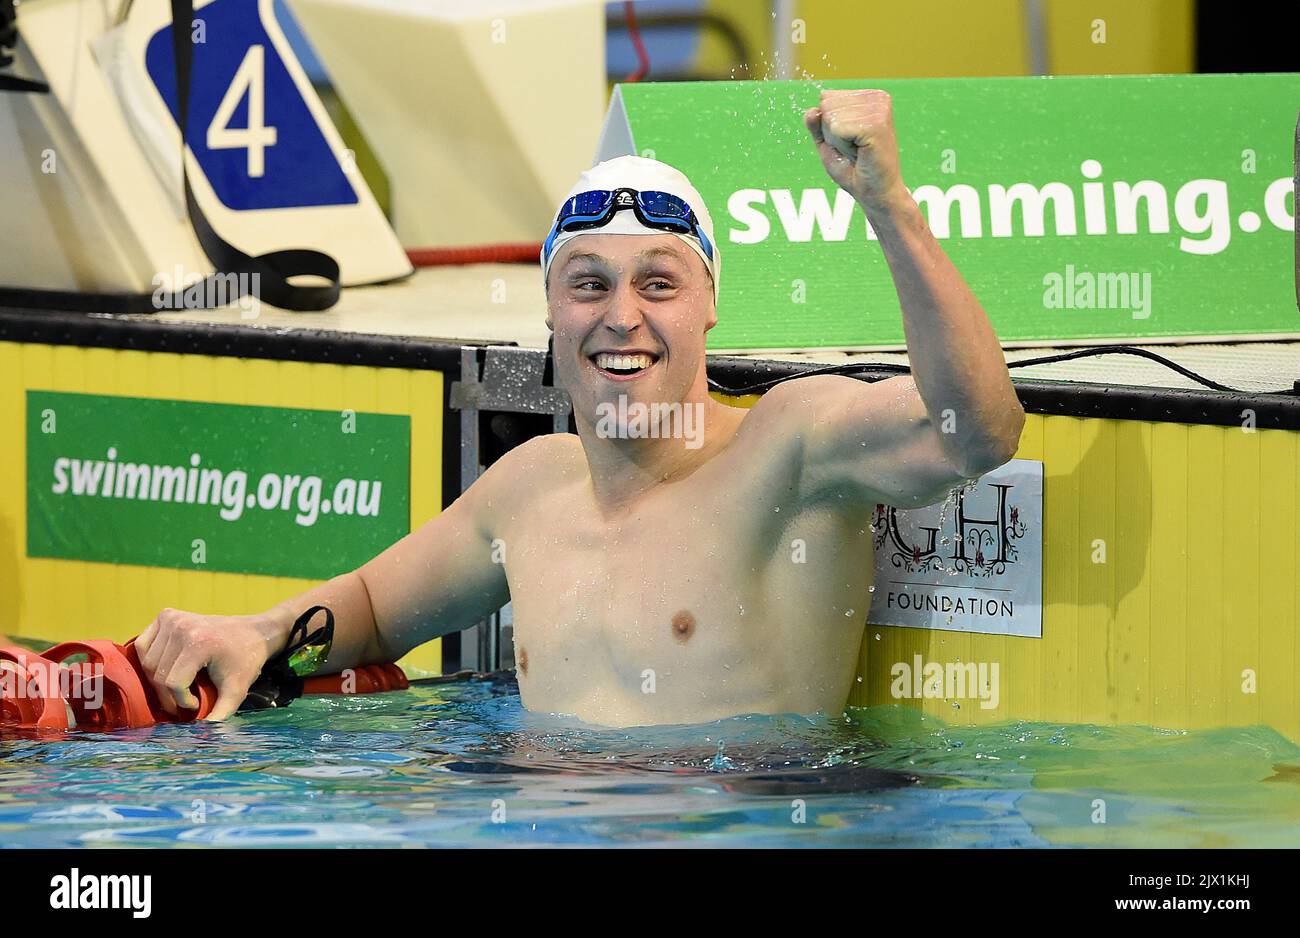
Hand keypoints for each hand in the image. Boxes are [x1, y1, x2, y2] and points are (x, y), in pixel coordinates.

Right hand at [135, 608, 284, 720]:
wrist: (253, 632)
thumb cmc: (245, 661)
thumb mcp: (236, 690)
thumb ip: (220, 714)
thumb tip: (203, 738)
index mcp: (198, 643)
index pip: (173, 683)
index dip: (182, 701)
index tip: (197, 704)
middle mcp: (181, 627)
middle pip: (157, 674)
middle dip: (169, 695)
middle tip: (185, 701)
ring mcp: (171, 618)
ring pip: (147, 663)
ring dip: (158, 681)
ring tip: (179, 686)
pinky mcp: (165, 615)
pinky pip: (143, 645)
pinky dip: (149, 661)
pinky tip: (166, 668)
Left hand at [804, 89, 905, 211]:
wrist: (874, 192)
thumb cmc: (853, 169)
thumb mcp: (828, 143)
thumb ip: (817, 125)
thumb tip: (812, 110)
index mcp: (869, 97)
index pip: (826, 98)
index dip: (829, 126)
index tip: (849, 140)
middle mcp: (877, 97)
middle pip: (827, 105)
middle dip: (832, 133)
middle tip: (853, 148)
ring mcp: (879, 109)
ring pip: (831, 116)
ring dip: (838, 141)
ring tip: (858, 151)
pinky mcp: (876, 124)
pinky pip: (838, 128)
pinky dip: (843, 145)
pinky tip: (860, 152)